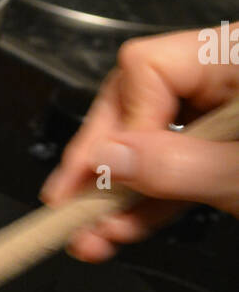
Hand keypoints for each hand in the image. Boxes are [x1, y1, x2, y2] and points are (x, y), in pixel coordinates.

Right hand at [40, 26, 238, 261]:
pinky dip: (150, 199)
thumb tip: (109, 158)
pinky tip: (122, 227)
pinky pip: (174, 164)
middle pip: (135, 102)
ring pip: (149, 141)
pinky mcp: (222, 145)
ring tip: (89, 235)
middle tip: (69, 206)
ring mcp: (221, 110)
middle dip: (103, 165)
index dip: (120, 124)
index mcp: (232, 56)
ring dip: (118, 194)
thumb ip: (178, 165)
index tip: (108, 176)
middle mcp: (222, 73)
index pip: (146, 68)